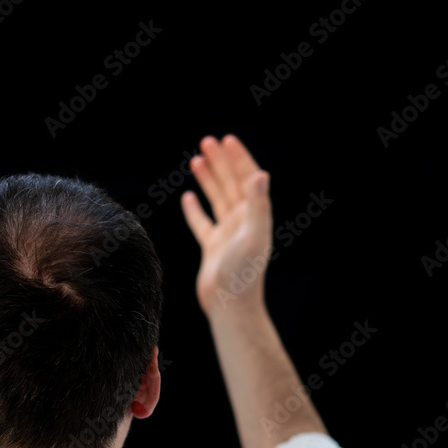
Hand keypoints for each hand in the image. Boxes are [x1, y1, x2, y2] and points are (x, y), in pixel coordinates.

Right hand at [180, 134, 271, 314]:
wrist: (230, 306)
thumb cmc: (243, 274)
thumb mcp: (253, 235)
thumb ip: (257, 205)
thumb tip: (260, 174)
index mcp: (254, 216)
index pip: (247, 179)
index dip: (238, 159)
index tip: (226, 140)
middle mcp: (242, 223)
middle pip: (231, 185)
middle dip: (221, 162)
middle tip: (207, 141)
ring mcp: (227, 234)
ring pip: (216, 200)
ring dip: (208, 180)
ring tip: (196, 160)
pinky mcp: (212, 248)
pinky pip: (202, 223)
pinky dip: (195, 210)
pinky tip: (187, 197)